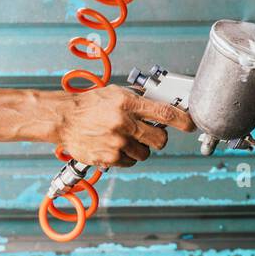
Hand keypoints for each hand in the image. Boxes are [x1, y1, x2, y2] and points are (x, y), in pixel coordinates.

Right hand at [54, 85, 194, 168]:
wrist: (63, 119)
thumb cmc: (89, 104)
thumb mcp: (115, 93)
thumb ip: (138, 99)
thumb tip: (162, 103)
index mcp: (128, 103)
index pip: (165, 113)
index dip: (183, 120)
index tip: (191, 124)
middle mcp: (124, 123)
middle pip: (160, 139)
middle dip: (160, 139)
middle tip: (152, 135)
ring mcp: (117, 142)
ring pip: (145, 153)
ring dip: (140, 148)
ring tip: (124, 139)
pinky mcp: (109, 158)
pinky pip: (130, 162)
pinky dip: (126, 157)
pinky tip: (114, 146)